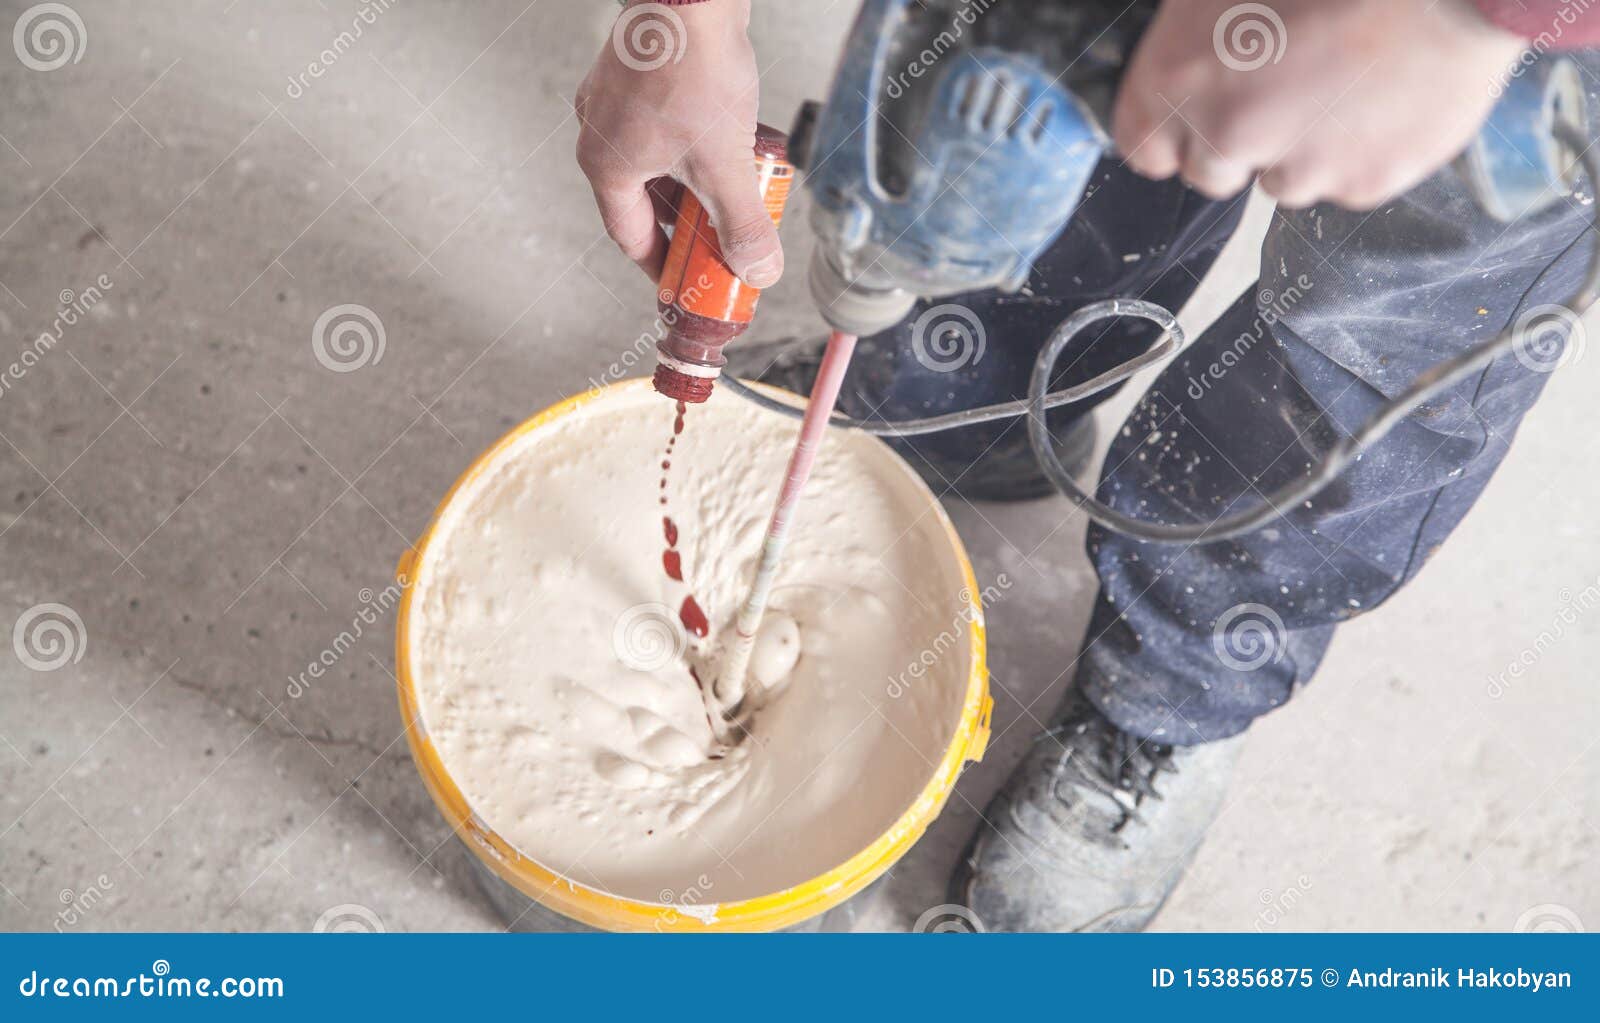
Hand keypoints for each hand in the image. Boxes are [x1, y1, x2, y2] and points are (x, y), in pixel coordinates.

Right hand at [575, 0, 782, 285]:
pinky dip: (696, 145)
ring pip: (659, 162)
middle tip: (722, 240)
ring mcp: (617, 100)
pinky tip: (730, 141)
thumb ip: (742, 225)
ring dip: (696, 183)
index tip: (687, 281)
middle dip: (689, 224)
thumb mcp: (724, 166)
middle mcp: (602, 134)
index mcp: (607, 167)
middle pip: (647, 201)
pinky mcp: (640, 74)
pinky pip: (666, 127)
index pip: (632, 237)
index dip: (664, 265)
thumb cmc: (690, 68)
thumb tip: (756, 270)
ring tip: (735, 190)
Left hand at [1112, 0, 1526, 207]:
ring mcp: (1298, 166)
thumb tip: (1192, 56)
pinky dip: (1362, 151)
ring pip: (1282, 182)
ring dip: (1301, 148)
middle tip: (1285, 87)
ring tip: (1343, 83)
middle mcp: (1227, 134)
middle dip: (1237, 141)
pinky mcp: (1363, 183)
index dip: (1170, 133)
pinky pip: (1348, 182)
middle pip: (1209, 174)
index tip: (1193, 122)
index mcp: (1177, 78)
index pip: (1142, 148)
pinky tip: (1384, 96)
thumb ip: (1194, 31)